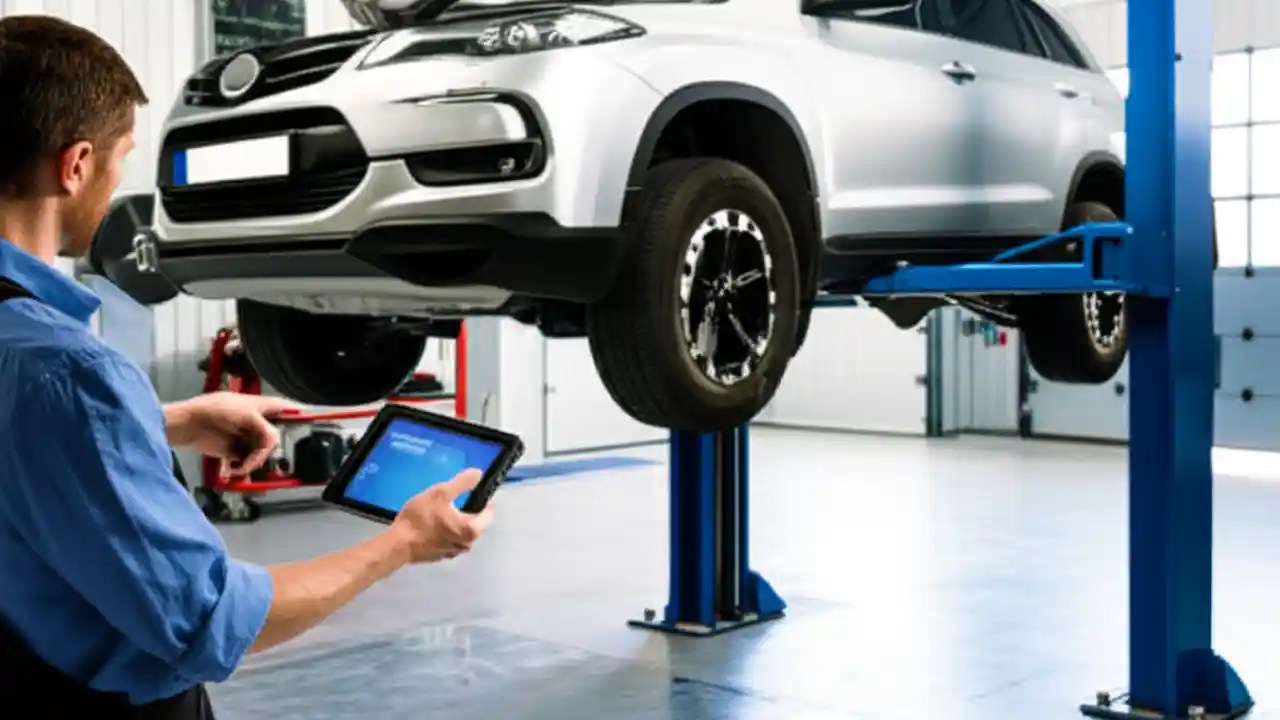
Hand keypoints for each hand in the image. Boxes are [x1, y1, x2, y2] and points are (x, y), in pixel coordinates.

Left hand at [165, 392, 300, 475]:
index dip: (298, 418)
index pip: (286, 410)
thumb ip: (266, 430)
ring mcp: (246, 437)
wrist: (189, 425)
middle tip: (257, 460)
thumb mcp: (247, 416)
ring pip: (261, 454)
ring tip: (239, 468)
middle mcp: (257, 423)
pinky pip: (246, 463)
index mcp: (262, 408)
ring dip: (253, 464)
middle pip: (274, 440)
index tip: (305, 430)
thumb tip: (274, 443)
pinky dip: (242, 469)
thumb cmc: (216, 410)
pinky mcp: (235, 451)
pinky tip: (233, 471)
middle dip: (266, 453)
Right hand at [390, 469, 494, 563]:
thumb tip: (478, 474)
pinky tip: (433, 527)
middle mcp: (466, 544)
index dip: (482, 502)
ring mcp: (452, 553)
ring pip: (462, 535)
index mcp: (471, 529)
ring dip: (456, 525)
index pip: (488, 514)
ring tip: (441, 514)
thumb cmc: (421, 517)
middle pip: (475, 525)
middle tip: (451, 503)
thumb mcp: (441, 493)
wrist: (398, 543)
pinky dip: (446, 535)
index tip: (470, 494)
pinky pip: (450, 543)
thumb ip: (462, 483)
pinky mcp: (440, 557)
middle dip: (467, 513)